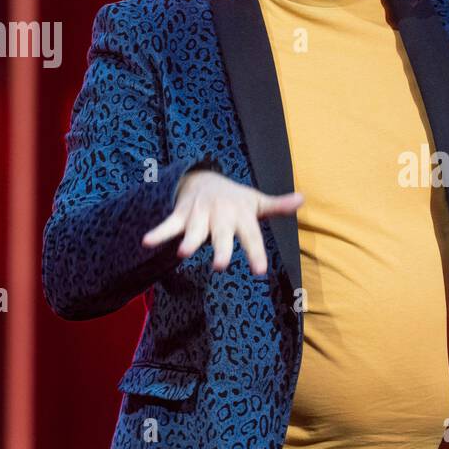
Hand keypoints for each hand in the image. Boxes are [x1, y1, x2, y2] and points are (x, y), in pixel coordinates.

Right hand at [141, 169, 303, 274]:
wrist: (205, 178)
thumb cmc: (236, 199)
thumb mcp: (257, 202)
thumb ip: (278, 206)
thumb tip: (302, 199)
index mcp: (242, 215)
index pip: (251, 237)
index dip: (255, 253)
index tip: (258, 271)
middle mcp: (221, 215)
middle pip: (222, 235)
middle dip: (220, 248)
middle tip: (220, 266)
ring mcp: (200, 214)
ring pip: (194, 230)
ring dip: (188, 240)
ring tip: (183, 253)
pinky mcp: (181, 215)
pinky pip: (169, 225)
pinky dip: (158, 233)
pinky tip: (146, 243)